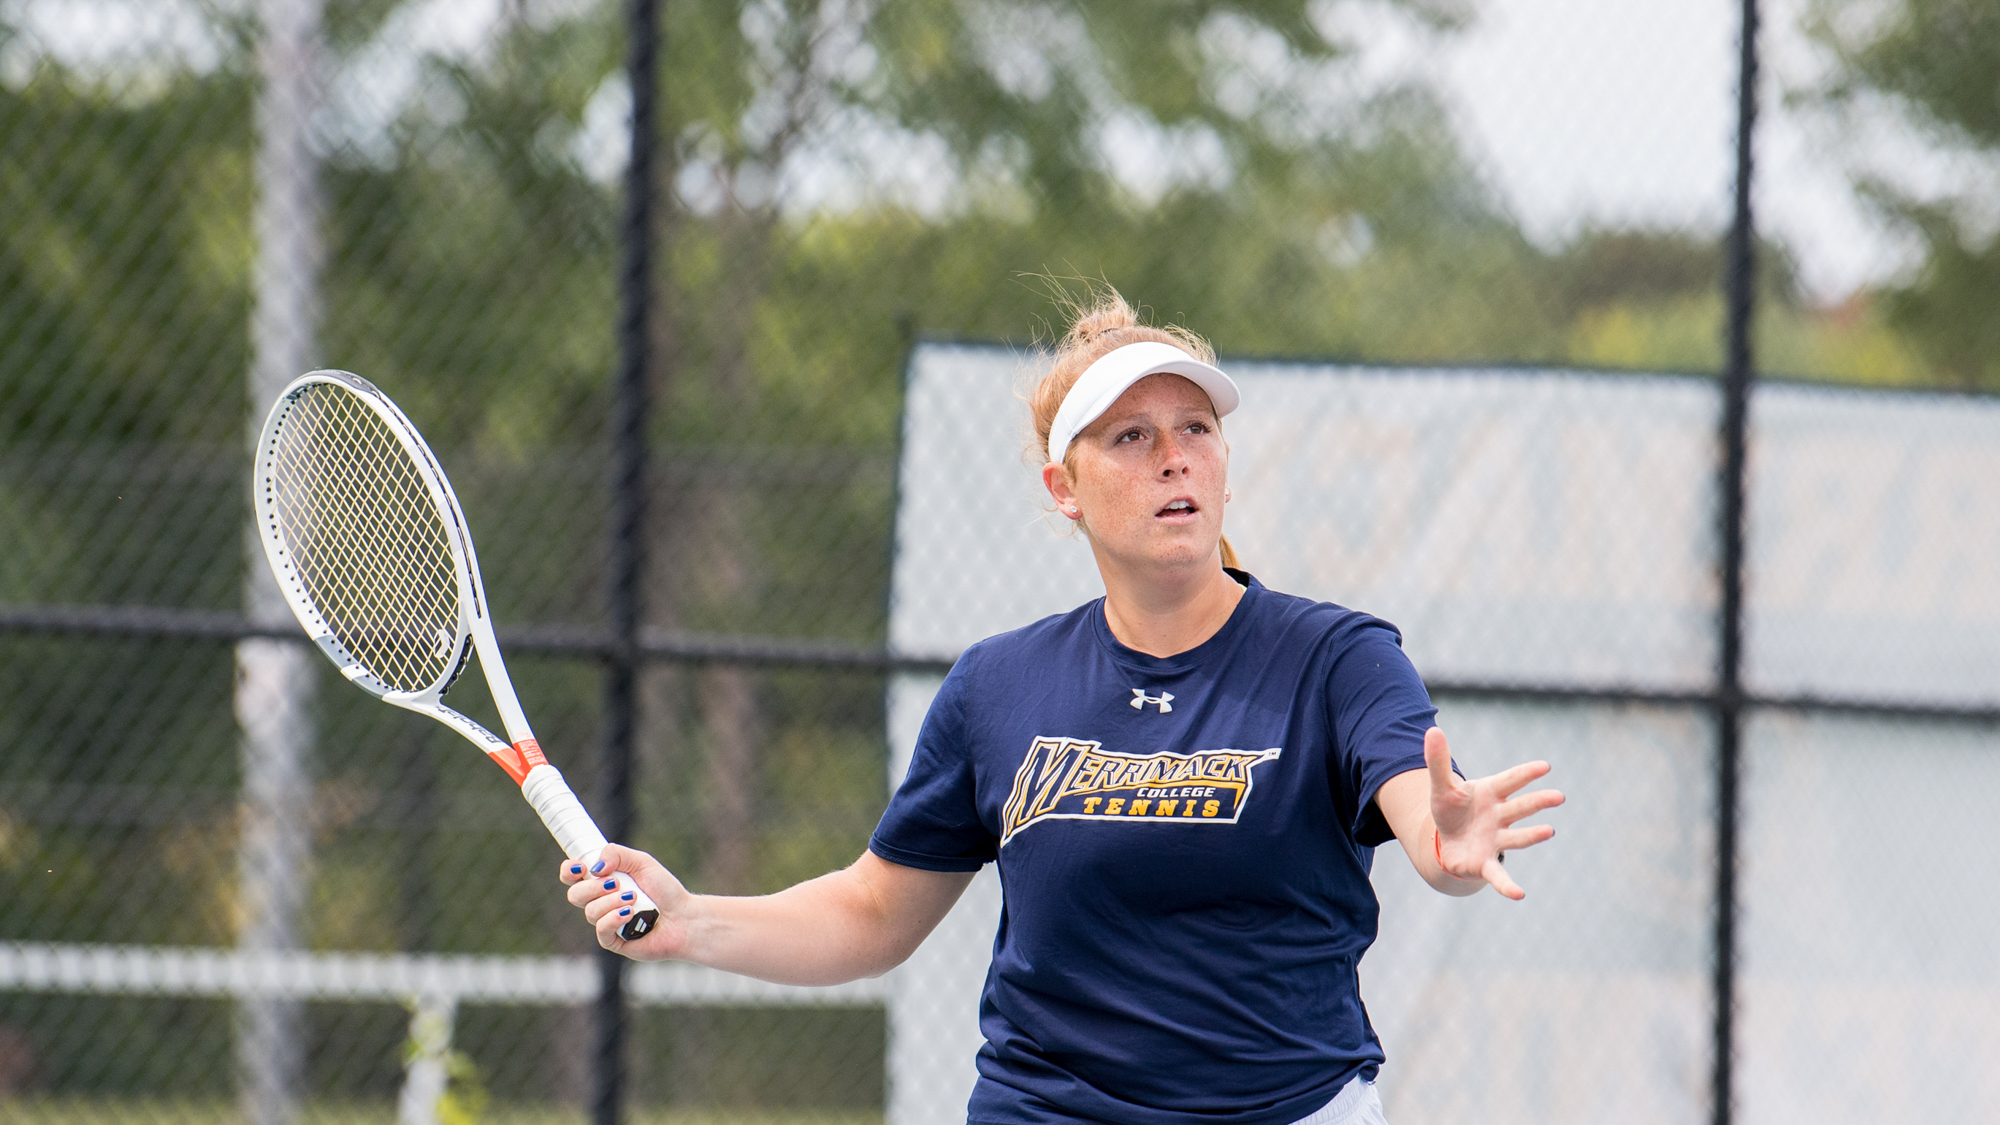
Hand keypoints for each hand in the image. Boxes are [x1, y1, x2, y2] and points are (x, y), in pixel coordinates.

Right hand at [559, 842, 693, 959]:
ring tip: (634, 898)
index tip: (579, 867)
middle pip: (575, 895)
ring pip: (589, 912)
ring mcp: (605, 922)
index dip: (568, 871)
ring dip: (611, 902)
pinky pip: (601, 930)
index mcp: (603, 881)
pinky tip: (630, 913)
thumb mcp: (643, 862)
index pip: (573, 876)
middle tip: (616, 883)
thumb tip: (595, 867)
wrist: (684, 918)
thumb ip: (617, 854)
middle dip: (593, 887)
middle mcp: (601, 902)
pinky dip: (614, 918)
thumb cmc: (665, 890)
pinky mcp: (613, 941)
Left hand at [1426, 727, 1563, 899]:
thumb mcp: (1440, 786)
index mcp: (1490, 794)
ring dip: (1533, 835)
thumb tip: (1432, 729)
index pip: (1510, 781)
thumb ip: (1437, 761)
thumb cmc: (1451, 810)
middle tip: (1559, 796)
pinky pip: (1499, 874)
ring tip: (1549, 830)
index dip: (1526, 773)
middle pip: (1520, 807)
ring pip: (1517, 837)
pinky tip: (1519, 894)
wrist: (1446, 841)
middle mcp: (1499, 816)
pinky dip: (1507, 885)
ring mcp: (1496, 840)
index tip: (1545, 766)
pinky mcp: (1486, 863)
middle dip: (1538, 801)